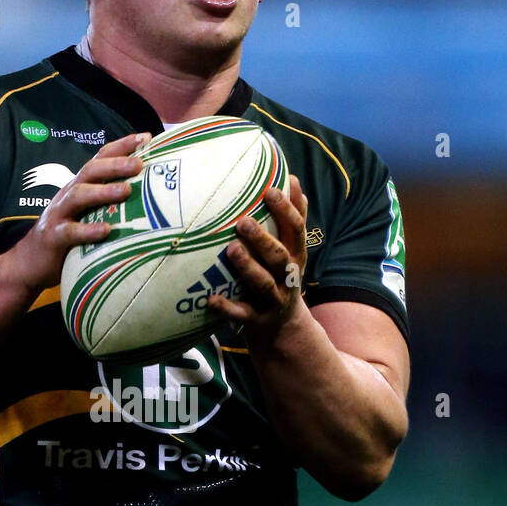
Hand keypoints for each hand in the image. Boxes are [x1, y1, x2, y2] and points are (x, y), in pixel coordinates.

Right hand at [10, 132, 148, 291]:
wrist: (30, 262)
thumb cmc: (68, 238)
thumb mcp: (87, 215)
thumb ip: (108, 204)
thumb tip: (147, 198)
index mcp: (79, 186)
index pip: (100, 159)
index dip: (121, 146)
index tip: (146, 138)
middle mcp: (68, 194)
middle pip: (90, 171)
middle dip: (115, 164)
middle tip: (139, 164)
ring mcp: (59, 214)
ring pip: (79, 195)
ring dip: (103, 191)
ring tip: (126, 191)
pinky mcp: (53, 237)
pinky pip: (70, 231)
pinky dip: (88, 230)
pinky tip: (106, 230)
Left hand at [207, 175, 308, 346]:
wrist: (283, 327)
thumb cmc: (281, 276)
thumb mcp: (292, 249)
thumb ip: (294, 218)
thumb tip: (293, 179)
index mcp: (296, 256)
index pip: (296, 230)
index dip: (286, 211)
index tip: (270, 190)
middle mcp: (287, 278)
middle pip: (279, 257)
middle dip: (263, 240)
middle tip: (243, 222)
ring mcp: (273, 300)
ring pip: (263, 283)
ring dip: (248, 267)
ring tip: (231, 249)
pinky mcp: (256, 320)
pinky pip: (241, 314)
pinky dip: (226, 308)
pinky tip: (210, 299)